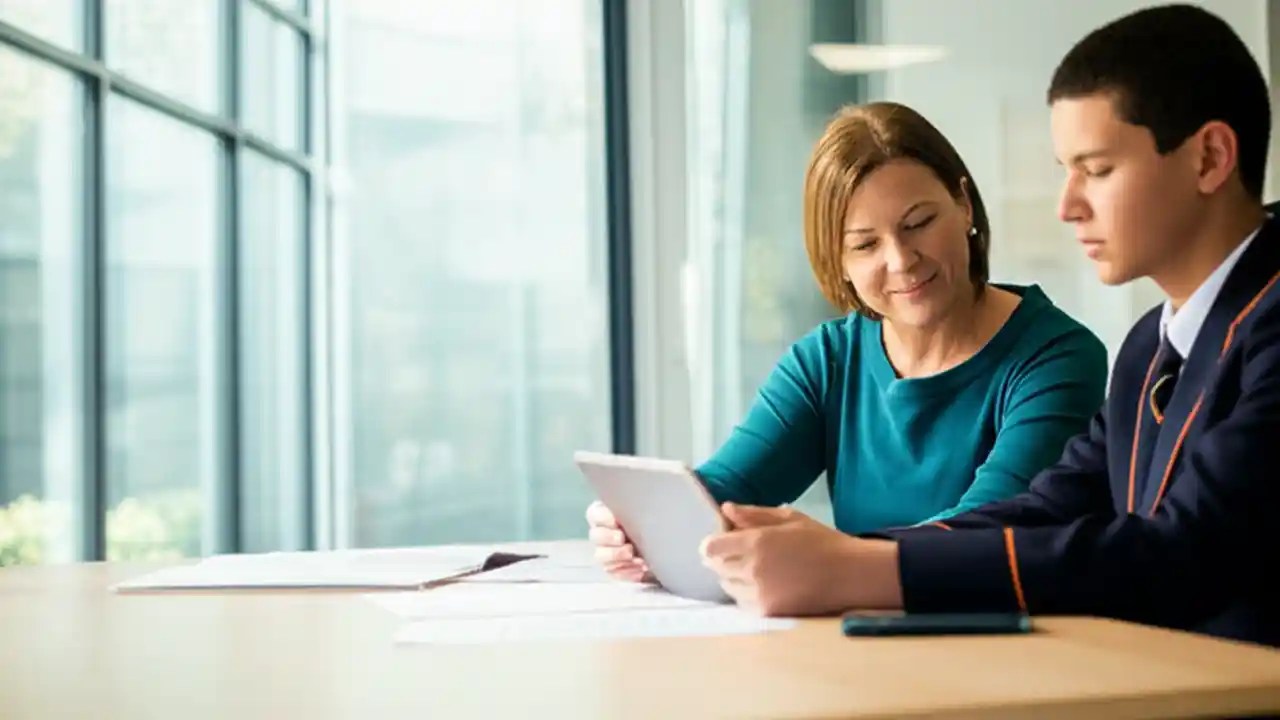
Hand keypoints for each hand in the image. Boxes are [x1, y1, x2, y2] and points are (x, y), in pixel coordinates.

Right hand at [585, 501, 653, 582]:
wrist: (663, 540)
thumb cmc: (651, 517)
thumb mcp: (645, 507)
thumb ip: (639, 504)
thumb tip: (643, 493)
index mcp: (604, 514)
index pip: (595, 514)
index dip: (604, 518)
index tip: (616, 521)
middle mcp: (601, 533)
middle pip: (596, 536)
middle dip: (609, 538)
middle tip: (623, 539)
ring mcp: (605, 552)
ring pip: (600, 556)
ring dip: (617, 556)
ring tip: (636, 557)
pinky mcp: (613, 569)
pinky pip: (613, 573)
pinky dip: (627, 572)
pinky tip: (641, 570)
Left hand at [700, 503, 900, 615]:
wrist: (850, 574)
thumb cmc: (822, 541)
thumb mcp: (790, 518)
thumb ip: (754, 514)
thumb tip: (726, 509)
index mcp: (756, 541)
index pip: (711, 548)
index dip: (712, 544)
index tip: (722, 542)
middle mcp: (753, 568)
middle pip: (716, 568)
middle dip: (722, 560)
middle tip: (740, 555)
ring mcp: (759, 593)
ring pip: (727, 586)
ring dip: (733, 578)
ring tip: (755, 570)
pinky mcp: (768, 612)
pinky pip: (742, 603)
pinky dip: (746, 595)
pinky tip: (764, 586)